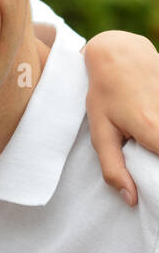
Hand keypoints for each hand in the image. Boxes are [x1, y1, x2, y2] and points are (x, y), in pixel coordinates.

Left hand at [84, 30, 158, 205]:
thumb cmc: (105, 93)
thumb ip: (113, 168)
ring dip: (158, 145)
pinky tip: (151, 129)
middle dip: (157, 160)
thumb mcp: (100, 132)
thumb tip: (131, 200)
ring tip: (146, 144)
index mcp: (154, 130)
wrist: (118, 52)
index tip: (153, 186)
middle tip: (146, 156)